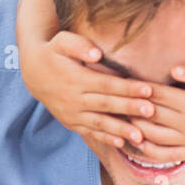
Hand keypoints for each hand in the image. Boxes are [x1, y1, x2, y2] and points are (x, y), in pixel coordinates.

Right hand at [20, 30, 156, 150]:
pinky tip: (121, 142)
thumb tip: (96, 54)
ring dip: (121, 130)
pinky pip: (90, 132)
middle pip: (107, 105)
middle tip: (152, 112)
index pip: (107, 84)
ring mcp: (72, 114)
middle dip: (130, 108)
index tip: (148, 89)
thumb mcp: (61, 41)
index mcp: (76, 79)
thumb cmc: (53, 52)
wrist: (32, 72)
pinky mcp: (71, 122)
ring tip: (140, 137)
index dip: (128, 88)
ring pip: (100, 123)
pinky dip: (105, 138)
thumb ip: (78, 45)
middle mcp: (74, 99)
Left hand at [128, 60, 184, 160]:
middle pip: (150, 116)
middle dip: (131, 106)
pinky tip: (136, 140)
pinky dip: (147, 150)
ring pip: (153, 138)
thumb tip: (173, 70)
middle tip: (114, 97)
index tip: (124, 80)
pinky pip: (165, 156)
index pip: (157, 95)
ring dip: (134, 127)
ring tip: (120, 115)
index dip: (138, 88)